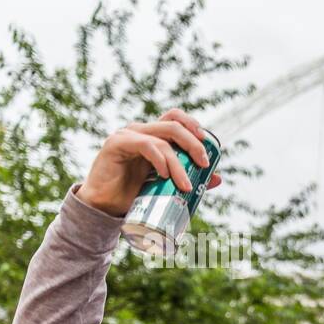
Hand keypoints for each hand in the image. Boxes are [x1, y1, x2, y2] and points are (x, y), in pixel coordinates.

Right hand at [76, 108, 222, 216]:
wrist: (105, 206)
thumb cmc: (134, 194)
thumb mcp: (166, 185)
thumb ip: (189, 178)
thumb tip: (218, 178)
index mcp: (152, 136)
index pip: (174, 118)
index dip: (192, 124)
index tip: (207, 143)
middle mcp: (140, 131)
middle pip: (173, 125)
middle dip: (193, 143)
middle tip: (204, 164)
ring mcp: (127, 135)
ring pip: (162, 139)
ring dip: (178, 162)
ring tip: (185, 185)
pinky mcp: (116, 144)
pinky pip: (144, 144)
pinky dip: (159, 159)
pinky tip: (165, 175)